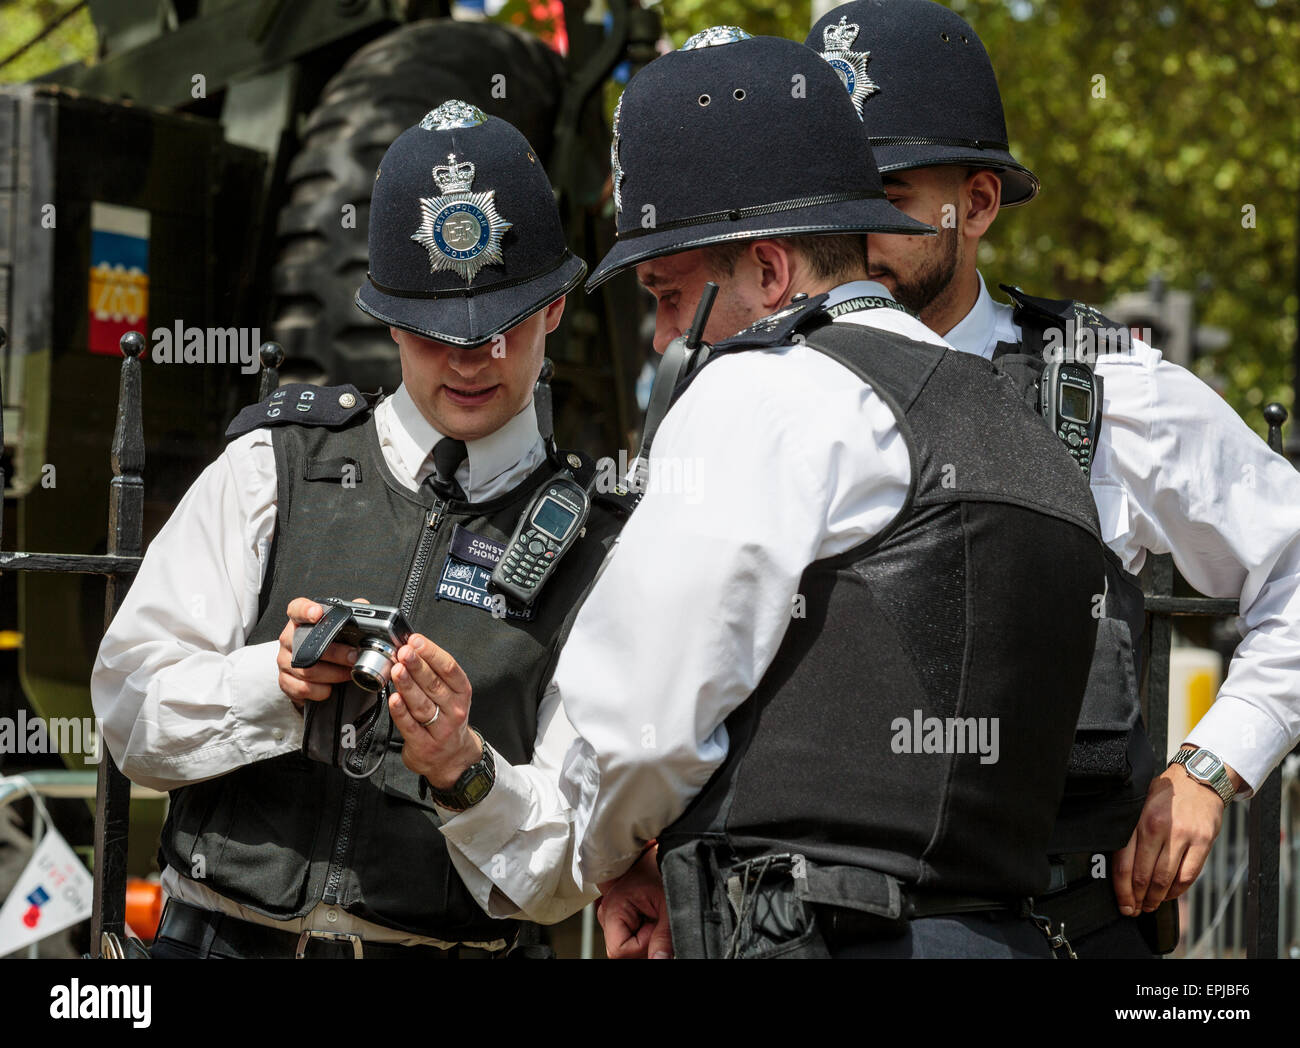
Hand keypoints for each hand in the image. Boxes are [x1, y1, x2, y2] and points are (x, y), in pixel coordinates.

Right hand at [277, 597, 361, 707]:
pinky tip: (330, 688)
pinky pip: (302, 688)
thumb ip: (351, 614)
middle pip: (308, 644)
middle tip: (355, 657)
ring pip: (308, 670)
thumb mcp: (339, 628)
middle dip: (337, 653)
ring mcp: (284, 660)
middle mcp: (288, 638)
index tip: (317, 613)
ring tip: (349, 674)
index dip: (305, 610)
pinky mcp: (285, 681)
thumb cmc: (327, 646)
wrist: (313, 673)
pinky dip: (320, 691)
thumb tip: (363, 605)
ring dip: (334, 674)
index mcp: (300, 620)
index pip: (297, 609)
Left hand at [387, 634, 480, 790]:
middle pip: (434, 684)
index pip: (449, 669)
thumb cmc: (447, 721)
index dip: (432, 653)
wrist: (453, 759)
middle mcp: (454, 710)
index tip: (416, 641)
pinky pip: (410, 725)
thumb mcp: (451, 696)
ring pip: (422, 703)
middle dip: (417, 665)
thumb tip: (412, 650)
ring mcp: (440, 729)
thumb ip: (433, 675)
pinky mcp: (424, 744)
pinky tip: (393, 699)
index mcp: (461, 693)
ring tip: (397, 670)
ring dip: (408, 685)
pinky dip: (401, 711)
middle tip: (404, 651)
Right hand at [596, 844, 672, 958]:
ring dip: (646, 936)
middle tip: (658, 918)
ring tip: (655, 913)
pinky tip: (652, 915)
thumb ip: (663, 938)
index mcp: (614, 907)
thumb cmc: (663, 868)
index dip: (642, 946)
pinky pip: (630, 935)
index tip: (656, 927)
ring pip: (627, 943)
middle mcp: (607, 911)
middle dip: (645, 942)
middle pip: (622, 949)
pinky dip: (644, 930)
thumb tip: (659, 961)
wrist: (662, 849)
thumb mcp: (669, 905)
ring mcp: (612, 913)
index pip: (619, 951)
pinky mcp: (620, 914)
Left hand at [1111, 748, 1241, 914]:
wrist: (1199, 778)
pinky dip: (1177, 891)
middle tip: (1134, 909)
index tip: (1122, 903)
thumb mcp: (1140, 805)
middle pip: (1143, 875)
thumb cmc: (1166, 794)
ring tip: (1150, 905)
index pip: (1124, 863)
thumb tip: (1117, 866)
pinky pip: (1188, 876)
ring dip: (1156, 898)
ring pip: (1165, 879)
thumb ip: (1130, 831)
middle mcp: (1159, 828)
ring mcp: (1183, 836)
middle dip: (1137, 898)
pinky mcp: (1203, 842)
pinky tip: (1170, 894)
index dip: (1122, 890)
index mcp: (1139, 820)